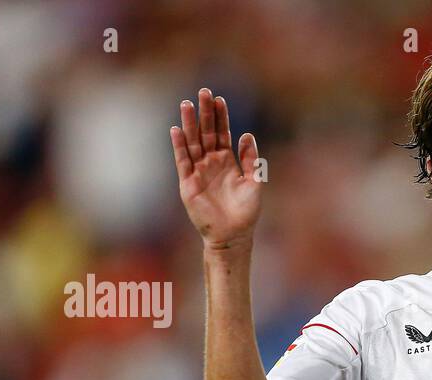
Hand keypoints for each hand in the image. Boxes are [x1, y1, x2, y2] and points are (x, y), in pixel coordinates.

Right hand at [170, 88, 261, 248]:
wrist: (233, 235)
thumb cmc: (246, 212)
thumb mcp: (254, 182)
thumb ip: (251, 159)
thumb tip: (247, 135)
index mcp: (228, 161)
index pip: (222, 133)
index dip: (221, 117)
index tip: (219, 99)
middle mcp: (211, 163)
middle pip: (206, 133)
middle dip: (205, 113)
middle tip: (203, 92)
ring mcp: (198, 171)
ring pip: (192, 142)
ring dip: (189, 123)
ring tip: (186, 104)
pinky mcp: (188, 183)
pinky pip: (182, 161)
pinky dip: (179, 146)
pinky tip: (177, 130)